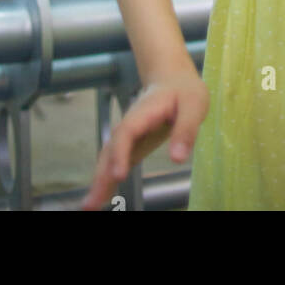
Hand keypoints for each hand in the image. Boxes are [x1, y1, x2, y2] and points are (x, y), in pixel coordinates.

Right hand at [80, 70, 209, 209]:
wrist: (173, 79)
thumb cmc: (184, 91)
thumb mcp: (194, 105)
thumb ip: (186, 130)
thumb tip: (177, 159)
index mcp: (144, 111)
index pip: (127, 132)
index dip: (120, 152)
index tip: (118, 175)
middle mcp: (130, 124)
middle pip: (111, 148)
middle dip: (101, 174)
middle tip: (91, 203)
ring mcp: (128, 135)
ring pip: (109, 157)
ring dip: (99, 180)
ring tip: (89, 206)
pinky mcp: (131, 145)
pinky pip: (115, 161)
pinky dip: (106, 179)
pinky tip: (101, 198)